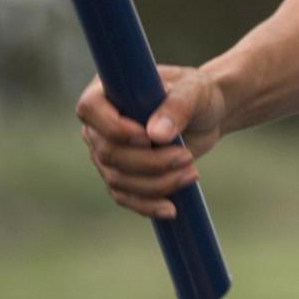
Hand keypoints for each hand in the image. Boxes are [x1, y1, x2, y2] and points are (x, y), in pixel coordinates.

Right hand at [75, 64, 227, 219]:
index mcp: (107, 90)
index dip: (114, 127)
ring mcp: (106, 152)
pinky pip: (124, 196)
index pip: (90, 108)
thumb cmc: (197, 93)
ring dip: (155, 183)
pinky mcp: (121, 174)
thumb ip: (177, 106)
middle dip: (148, 161)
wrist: (207, 114)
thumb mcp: (194, 91)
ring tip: (191, 173)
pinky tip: (171, 209)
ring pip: (117, 178)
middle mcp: (99, 123)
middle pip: (107, 152)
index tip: (148, 137)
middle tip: (185, 157)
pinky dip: (146, 204)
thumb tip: (155, 135)